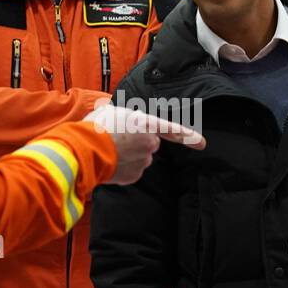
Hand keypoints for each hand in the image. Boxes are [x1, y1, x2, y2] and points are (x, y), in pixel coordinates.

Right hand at [84, 103, 204, 184]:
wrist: (85, 150)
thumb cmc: (95, 128)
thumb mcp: (108, 111)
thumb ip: (119, 114)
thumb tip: (111, 113)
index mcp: (146, 124)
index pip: (172, 130)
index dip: (188, 136)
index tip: (202, 144)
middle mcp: (149, 143)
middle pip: (149, 145)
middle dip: (138, 144)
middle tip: (118, 140)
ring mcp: (143, 161)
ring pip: (139, 159)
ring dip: (128, 156)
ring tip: (110, 151)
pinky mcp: (134, 176)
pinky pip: (130, 172)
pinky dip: (122, 169)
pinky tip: (110, 162)